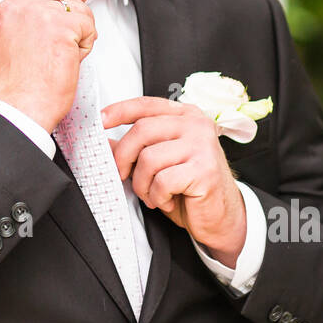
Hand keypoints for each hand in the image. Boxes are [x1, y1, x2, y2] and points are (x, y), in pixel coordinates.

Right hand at [0, 0, 96, 131]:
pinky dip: (86, 44)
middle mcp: (15, 9)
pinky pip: (87, 25)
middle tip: (78, 30)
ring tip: (66, 54)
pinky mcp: (60, 26)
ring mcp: (38, 15)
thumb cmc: (19, 86)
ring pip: (76, 8)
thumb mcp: (10, 44)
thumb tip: (52, 11)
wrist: (22, 106)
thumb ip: (25, 23)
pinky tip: (71, 58)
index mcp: (0, 13)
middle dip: (73, 11)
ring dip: (80, 31)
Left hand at [101, 97, 246, 266]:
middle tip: (122, 175)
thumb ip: (135, 149)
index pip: (146, 105)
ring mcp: (202, 146)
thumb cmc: (190, 188)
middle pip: (142, 130)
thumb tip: (105, 143)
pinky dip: (157, 196)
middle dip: (123, 157)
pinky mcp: (204, 170)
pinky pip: (162, 181)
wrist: (221, 217)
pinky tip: (168, 200)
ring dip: (142, 184)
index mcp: (185, 116)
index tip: (101, 120)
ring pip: (148, 158)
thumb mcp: (158, 164)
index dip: (120, 111)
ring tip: (153, 193)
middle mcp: (196, 125)